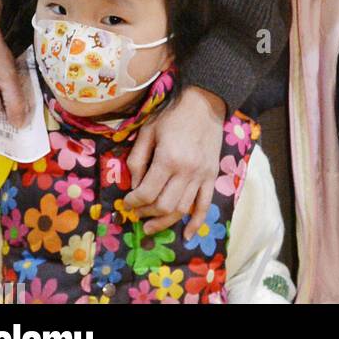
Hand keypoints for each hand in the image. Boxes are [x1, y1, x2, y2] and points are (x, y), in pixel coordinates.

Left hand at [125, 86, 224, 242]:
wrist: (205, 103)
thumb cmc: (173, 115)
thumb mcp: (148, 131)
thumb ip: (137, 160)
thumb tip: (135, 186)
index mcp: (168, 159)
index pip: (147, 193)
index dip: (133, 202)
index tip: (126, 202)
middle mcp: (186, 171)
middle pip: (164, 206)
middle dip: (146, 213)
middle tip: (136, 213)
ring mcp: (201, 175)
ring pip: (181, 209)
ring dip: (164, 221)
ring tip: (150, 224)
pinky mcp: (212, 176)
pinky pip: (205, 205)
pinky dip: (196, 223)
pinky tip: (186, 235)